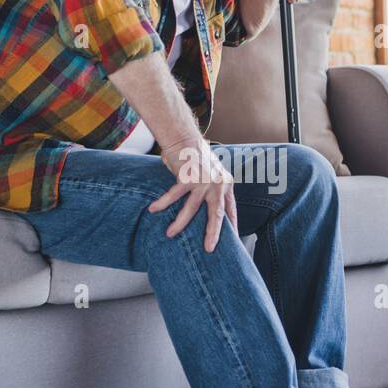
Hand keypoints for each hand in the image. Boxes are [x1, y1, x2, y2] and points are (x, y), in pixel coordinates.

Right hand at [150, 137, 238, 252]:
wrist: (186, 138)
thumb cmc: (195, 158)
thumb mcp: (211, 174)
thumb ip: (212, 191)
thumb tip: (206, 212)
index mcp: (226, 185)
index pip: (230, 210)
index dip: (232, 225)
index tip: (234, 239)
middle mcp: (217, 184)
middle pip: (216, 214)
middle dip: (213, 233)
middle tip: (209, 249)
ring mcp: (203, 181)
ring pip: (192, 208)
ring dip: (180, 223)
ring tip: (170, 234)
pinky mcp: (188, 177)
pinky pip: (174, 195)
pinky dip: (163, 203)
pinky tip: (154, 210)